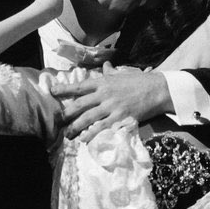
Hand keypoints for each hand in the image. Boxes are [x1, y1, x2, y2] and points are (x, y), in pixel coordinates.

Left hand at [50, 62, 171, 141]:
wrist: (158, 89)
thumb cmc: (141, 81)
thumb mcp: (123, 74)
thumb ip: (111, 73)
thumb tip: (105, 67)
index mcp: (103, 82)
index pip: (79, 86)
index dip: (64, 89)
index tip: (51, 91)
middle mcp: (104, 94)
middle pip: (80, 105)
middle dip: (67, 114)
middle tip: (58, 122)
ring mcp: (111, 107)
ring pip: (88, 118)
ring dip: (76, 128)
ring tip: (68, 135)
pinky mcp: (120, 118)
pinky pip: (102, 128)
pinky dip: (92, 135)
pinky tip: (85, 141)